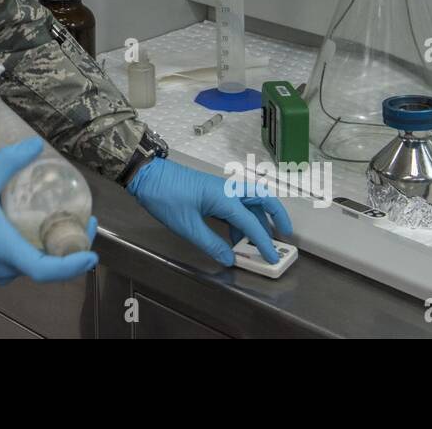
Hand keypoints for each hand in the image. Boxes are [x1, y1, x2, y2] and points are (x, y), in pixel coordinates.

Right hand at [0, 137, 98, 283]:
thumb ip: (10, 160)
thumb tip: (37, 144)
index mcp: (8, 250)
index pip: (48, 270)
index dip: (73, 265)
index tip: (91, 253)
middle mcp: (6, 267)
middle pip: (47, 267)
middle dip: (69, 248)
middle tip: (84, 223)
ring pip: (33, 264)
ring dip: (52, 247)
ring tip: (64, 219)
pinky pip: (19, 262)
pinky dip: (33, 248)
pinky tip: (35, 226)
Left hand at [127, 157, 291, 265]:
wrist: (146, 175)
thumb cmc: (164, 196)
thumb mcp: (186, 225)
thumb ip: (210, 243)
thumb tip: (229, 258)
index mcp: (224, 197)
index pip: (252, 222)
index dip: (264, 242)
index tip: (273, 257)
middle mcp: (228, 190)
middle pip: (262, 199)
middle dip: (276, 216)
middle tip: (285, 235)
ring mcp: (220, 189)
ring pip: (249, 202)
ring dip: (258, 220)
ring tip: (259, 242)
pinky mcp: (211, 192)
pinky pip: (235, 205)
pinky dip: (241, 219)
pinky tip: (236, 237)